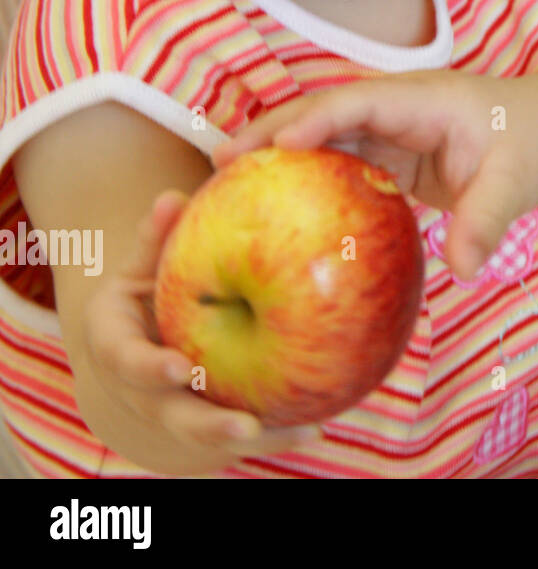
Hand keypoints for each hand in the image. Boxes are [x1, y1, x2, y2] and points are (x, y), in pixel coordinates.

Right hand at [81, 190, 320, 468]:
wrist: (142, 340)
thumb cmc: (149, 286)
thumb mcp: (144, 260)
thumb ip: (156, 235)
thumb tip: (173, 198)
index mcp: (118, 346)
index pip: (126, 361)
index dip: (149, 368)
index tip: (180, 368)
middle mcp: (142, 390)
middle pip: (171, 415)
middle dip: (208, 425)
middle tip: (246, 425)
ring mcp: (175, 414)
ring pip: (212, 439)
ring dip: (259, 440)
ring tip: (305, 432)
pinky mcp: (208, 426)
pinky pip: (244, 436)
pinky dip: (280, 433)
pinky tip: (319, 427)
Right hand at [214, 71, 537, 281]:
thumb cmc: (532, 143)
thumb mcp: (518, 180)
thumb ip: (489, 219)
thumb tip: (464, 270)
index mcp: (422, 98)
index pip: (357, 102)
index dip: (314, 119)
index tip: (275, 146)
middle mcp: (395, 108)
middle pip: (322, 112)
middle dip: (270, 131)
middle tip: (218, 162)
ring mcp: (388, 130)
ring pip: (322, 137)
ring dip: (276, 156)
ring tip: (223, 188)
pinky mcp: (387, 157)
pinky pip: (337, 165)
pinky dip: (303, 181)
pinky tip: (270, 213)